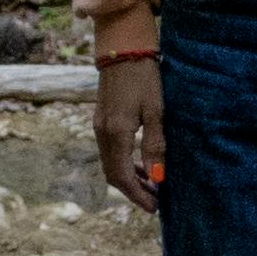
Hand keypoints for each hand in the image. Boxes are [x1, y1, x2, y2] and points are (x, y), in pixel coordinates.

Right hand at [97, 52, 163, 210]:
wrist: (123, 48)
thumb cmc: (144, 77)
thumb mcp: (155, 111)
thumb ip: (155, 145)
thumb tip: (158, 178)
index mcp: (116, 133)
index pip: (122, 177)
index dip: (138, 195)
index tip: (155, 207)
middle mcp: (102, 133)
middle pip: (112, 174)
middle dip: (133, 191)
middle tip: (155, 200)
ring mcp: (99, 126)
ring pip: (109, 163)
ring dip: (128, 178)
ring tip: (151, 184)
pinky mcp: (101, 119)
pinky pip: (109, 151)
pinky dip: (123, 163)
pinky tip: (140, 164)